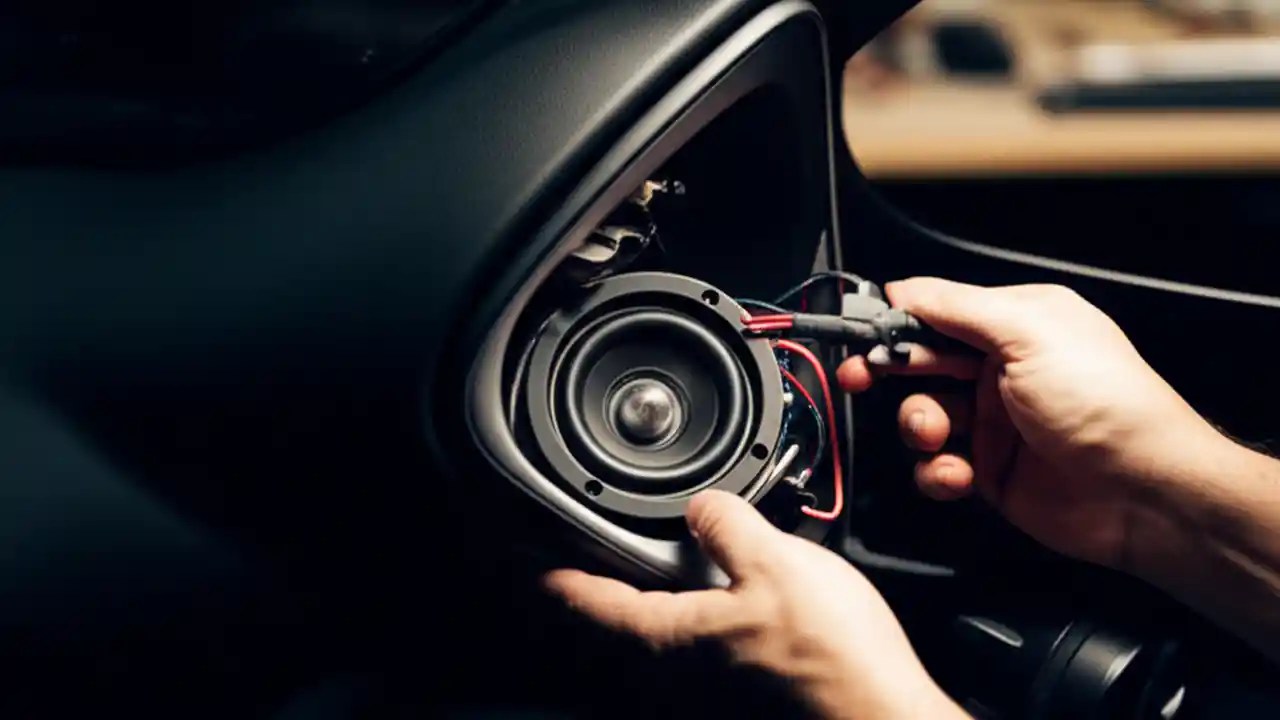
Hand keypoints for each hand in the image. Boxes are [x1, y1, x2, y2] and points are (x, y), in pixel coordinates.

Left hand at [544, 491, 965, 719]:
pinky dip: (674, 623)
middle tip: (567, 553)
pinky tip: (707, 601)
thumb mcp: (776, 563)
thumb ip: (727, 524)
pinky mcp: (733, 701)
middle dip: (579, 589)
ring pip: (643, 644)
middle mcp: (670, 677)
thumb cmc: (833, 661)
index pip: (578, 600)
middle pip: (602, 629)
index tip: (516, 549)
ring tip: (634, 570)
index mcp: (664, 638)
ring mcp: (699, 695)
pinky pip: (683, 657)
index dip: (541, 569)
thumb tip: (705, 507)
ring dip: (629, 606)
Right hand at [838, 278, 1229, 569]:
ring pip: (921, 416)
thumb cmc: (1103, 403)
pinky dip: (937, 472)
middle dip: (888, 370)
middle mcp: (1003, 369)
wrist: (1143, 492)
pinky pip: (936, 466)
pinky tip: (958, 475)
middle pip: (921, 362)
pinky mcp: (989, 470)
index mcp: (1017, 324)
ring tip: (937, 436)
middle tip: (860, 376)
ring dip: (918, 426)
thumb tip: (902, 288)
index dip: (895, 322)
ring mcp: (994, 421)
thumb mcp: (1027, 333)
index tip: (859, 334)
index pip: (938, 312)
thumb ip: (956, 307)